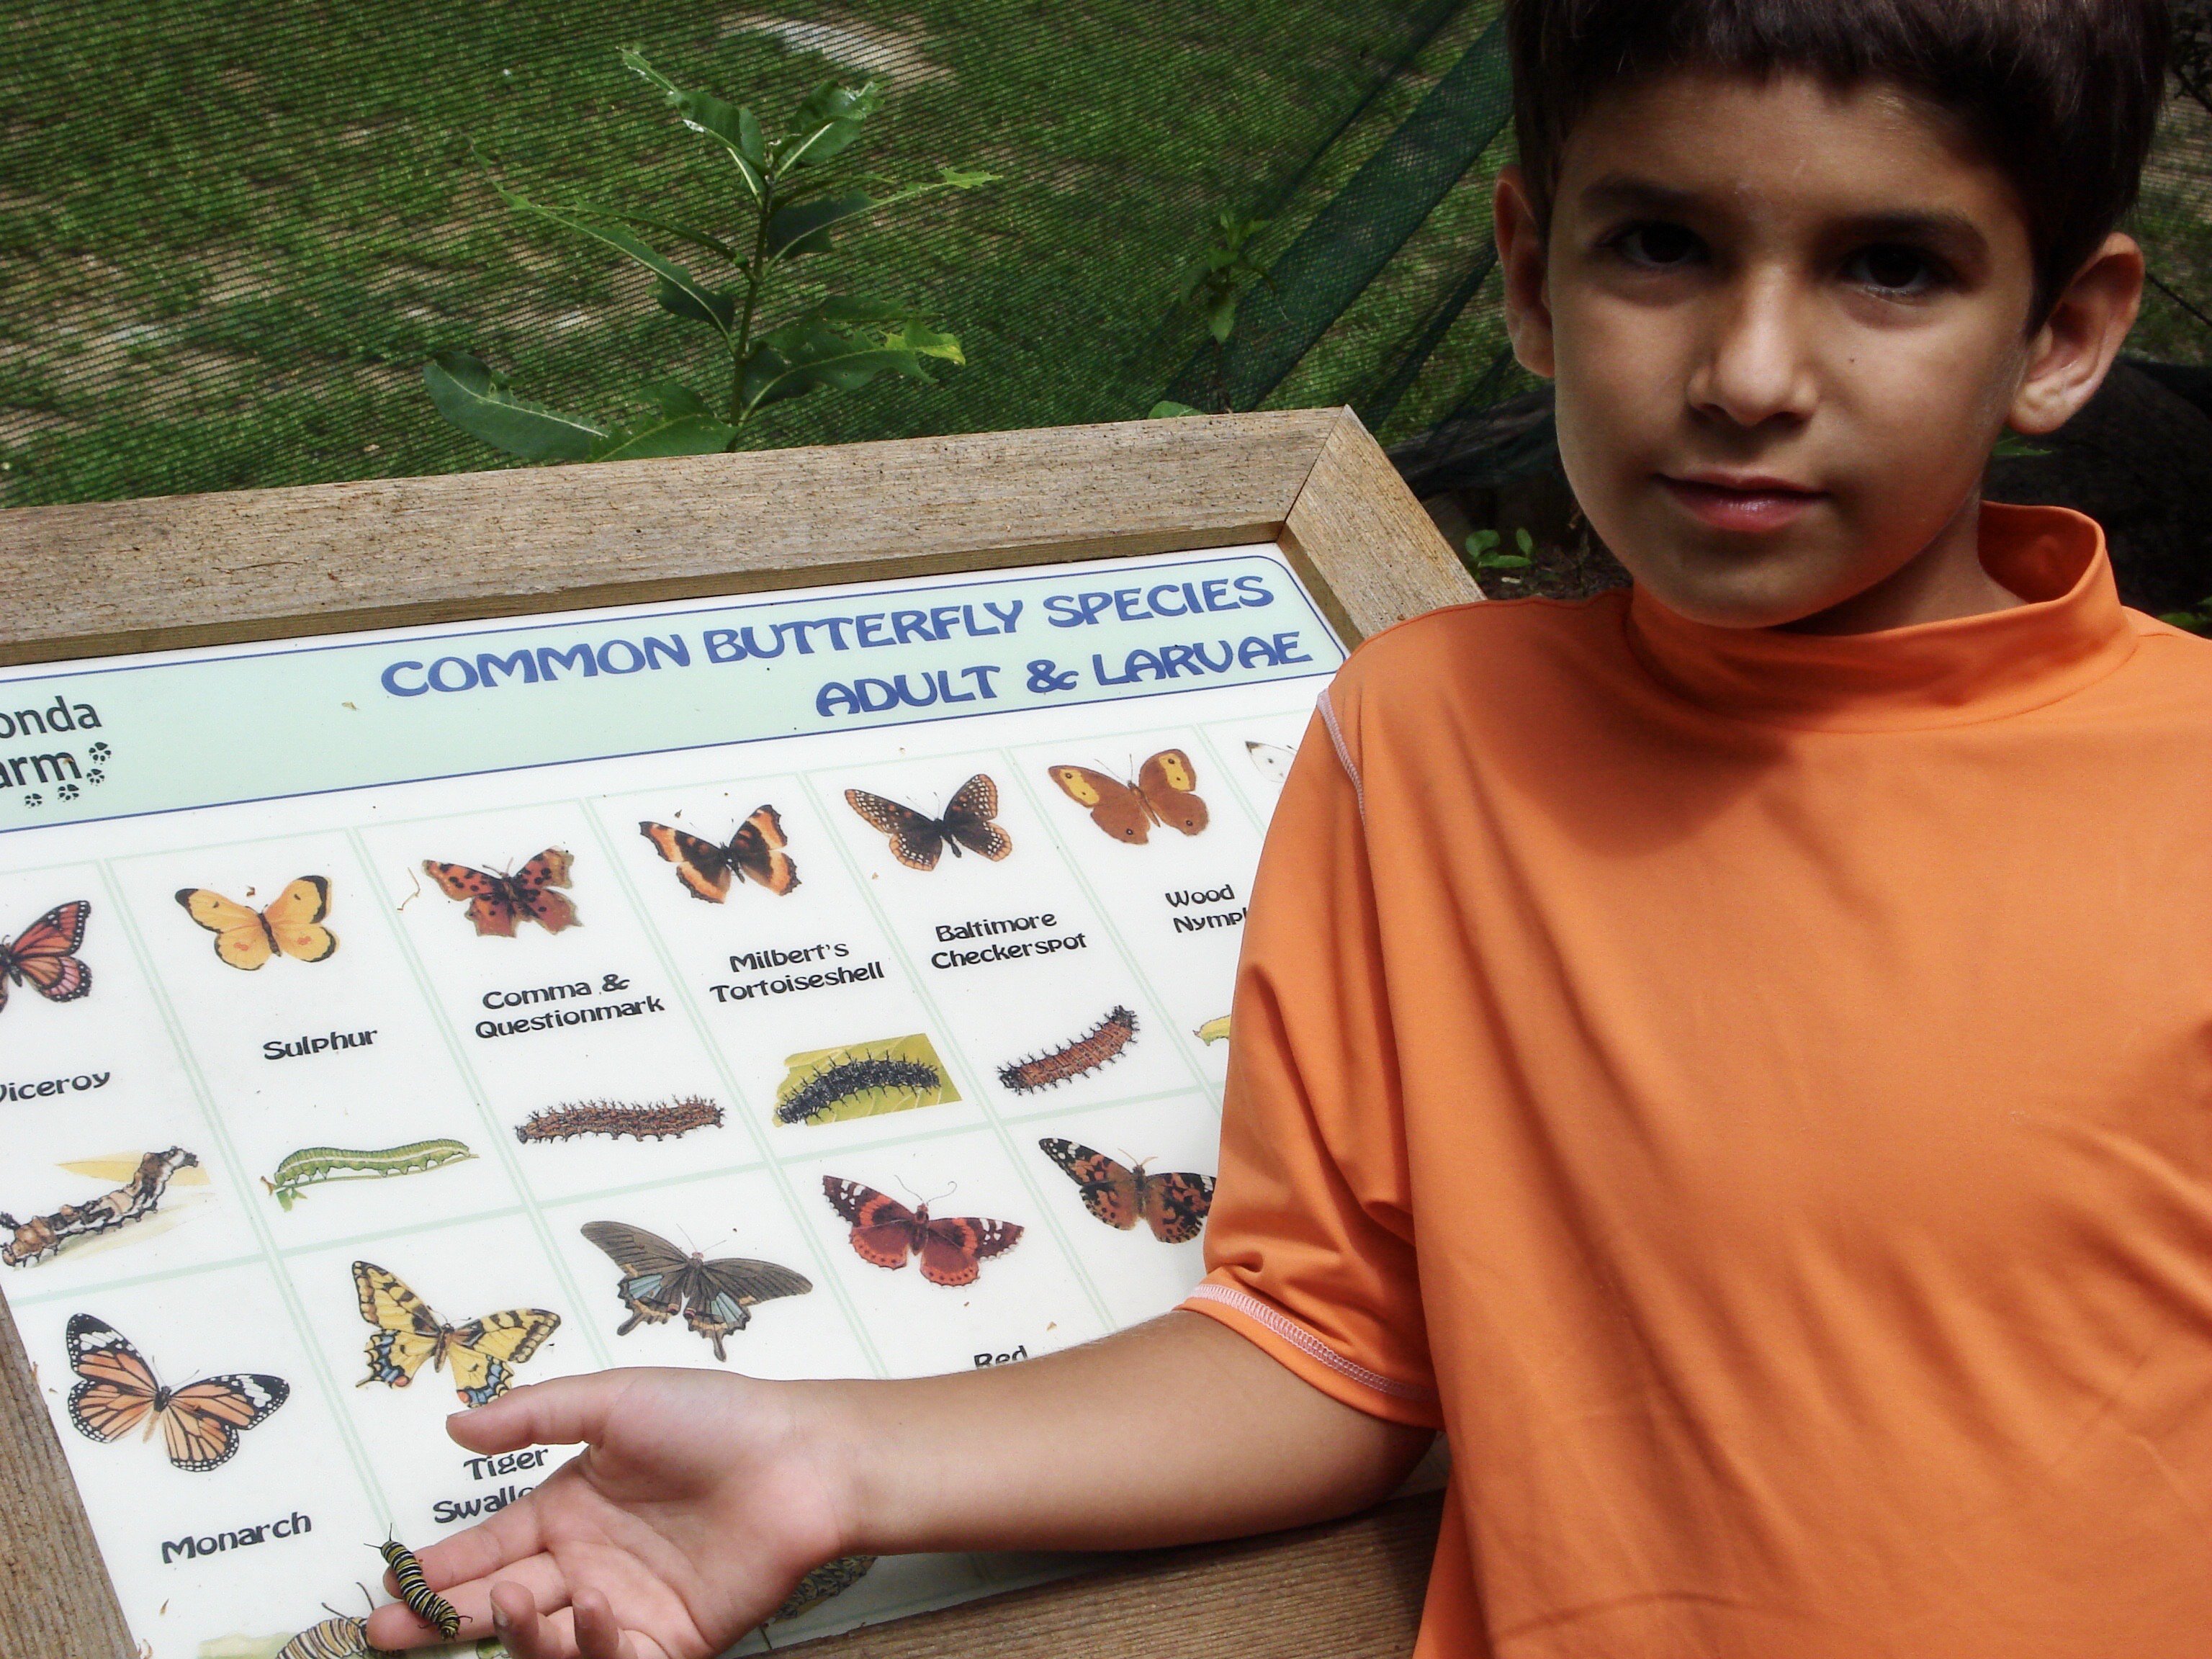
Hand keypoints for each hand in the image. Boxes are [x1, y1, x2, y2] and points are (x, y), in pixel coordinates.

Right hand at [362, 1366, 845, 1658]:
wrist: (800, 1458)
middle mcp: (589, 1563)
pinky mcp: (669, 1640)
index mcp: (571, 1509)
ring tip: (507, 1601)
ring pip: (546, 1641)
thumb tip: (454, 1425)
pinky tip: (585, 1612)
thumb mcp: (614, 1400)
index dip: (438, 1571)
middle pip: (501, 1603)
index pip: (488, 1549)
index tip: (387, 1591)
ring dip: (516, 1632)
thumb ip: (533, 1415)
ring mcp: (626, 1606)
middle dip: (442, 1620)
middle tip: (386, 1632)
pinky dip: (588, 1650)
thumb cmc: (715, 1417)